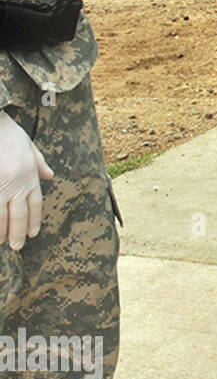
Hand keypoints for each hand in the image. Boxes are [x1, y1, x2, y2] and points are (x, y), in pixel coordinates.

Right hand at [0, 112, 52, 250]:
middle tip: (16, 247)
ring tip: (0, 242)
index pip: (34, 203)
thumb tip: (50, 176)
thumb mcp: (29, 145)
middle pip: (18, 213)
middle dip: (17, 232)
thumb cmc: (7, 132)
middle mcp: (16, 182)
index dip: (33, 219)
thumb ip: (39, 163)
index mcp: (28, 174)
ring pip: (0, 214)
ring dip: (0, 230)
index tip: (32, 233)